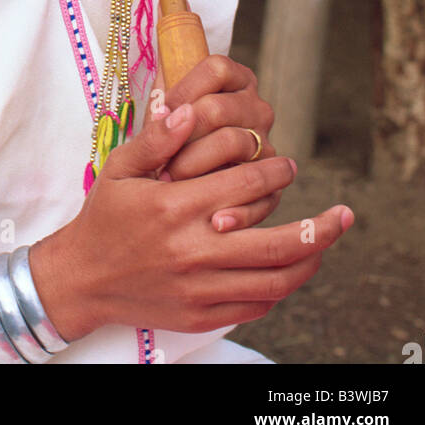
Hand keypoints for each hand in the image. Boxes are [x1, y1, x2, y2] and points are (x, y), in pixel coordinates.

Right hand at [29, 97, 354, 341]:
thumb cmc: (104, 216)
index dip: (275, 171)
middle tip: (341, 213)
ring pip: (275, 280)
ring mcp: (200, 288)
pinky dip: (281, 287)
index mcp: (174, 207)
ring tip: (326, 242)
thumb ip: (156, 139)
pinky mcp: (201, 315)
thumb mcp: (120, 168)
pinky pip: (256, 305)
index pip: (246, 185)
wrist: (82, 278)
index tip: (288, 164)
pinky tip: (290, 269)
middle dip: (319, 227)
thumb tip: (186, 110)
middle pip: (277, 243)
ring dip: (310, 260)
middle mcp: (193, 250)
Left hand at [153, 55, 281, 229]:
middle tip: (157, 158)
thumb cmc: (162, 146)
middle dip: (183, 136)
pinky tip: (216, 221)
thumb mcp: (155, 124)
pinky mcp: (272, 185)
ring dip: (199, 166)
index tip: (157, 114)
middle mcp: (256, 109)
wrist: (169, 195)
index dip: (183, 91)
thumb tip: (165, 110)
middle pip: (220, 109)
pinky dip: (237, 209)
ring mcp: (267, 145)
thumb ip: (157, 112)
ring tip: (171, 182)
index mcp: (233, 81)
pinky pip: (261, 192)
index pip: (215, 69)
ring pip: (236, 144)